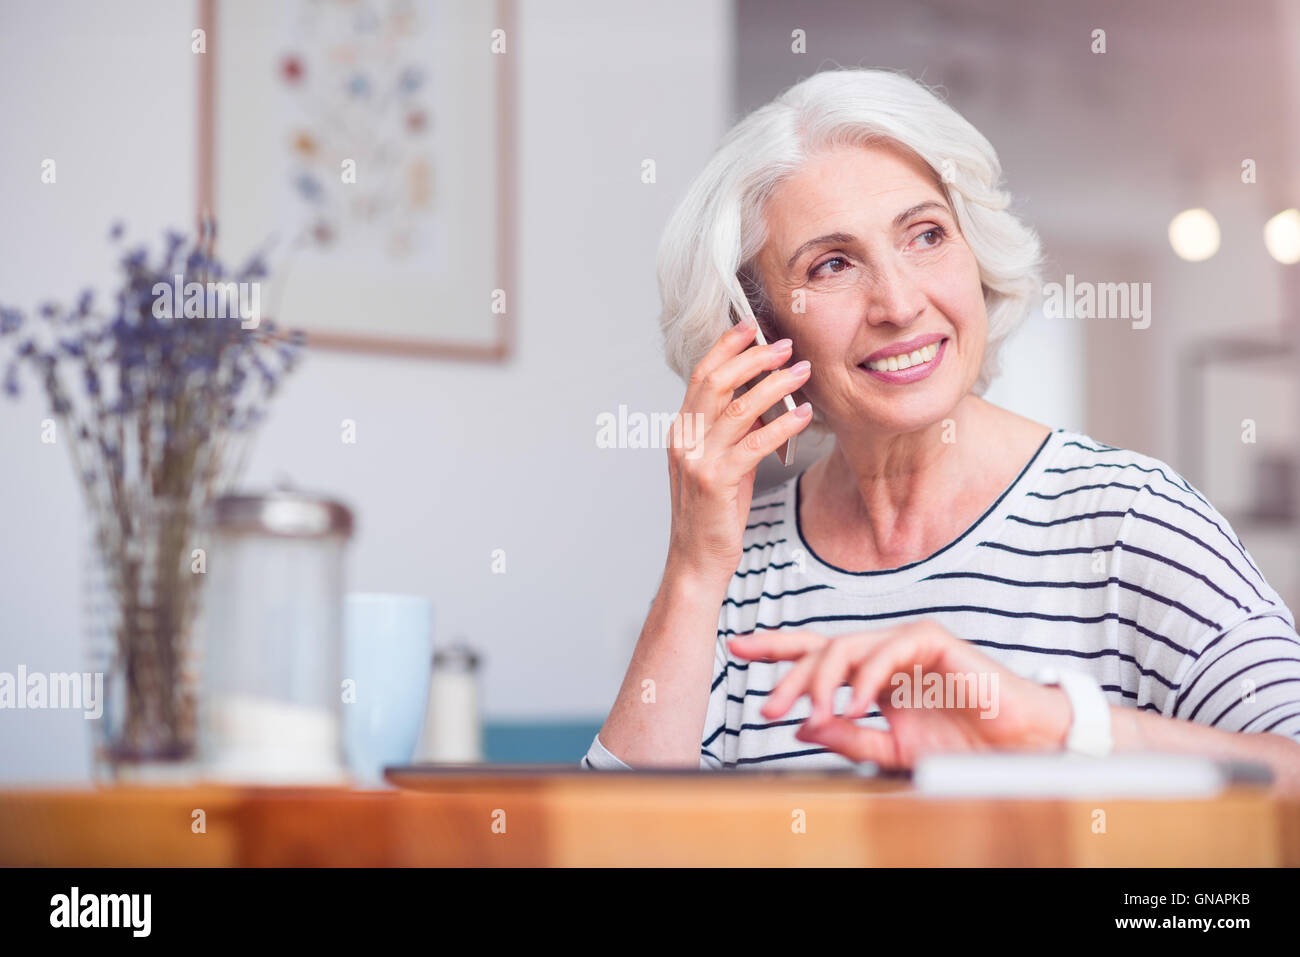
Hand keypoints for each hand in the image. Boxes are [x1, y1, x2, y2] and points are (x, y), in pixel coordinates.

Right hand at [665, 316, 812, 583]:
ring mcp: (697, 461)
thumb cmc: (714, 515)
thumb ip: (736, 432)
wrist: (697, 562)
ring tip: (803, 372)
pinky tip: (804, 415)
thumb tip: (766, 399)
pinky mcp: (716, 482)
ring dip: (774, 385)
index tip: (752, 326)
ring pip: (737, 408)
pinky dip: (782, 425)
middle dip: (753, 358)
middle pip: (716, 382)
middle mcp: (684, 441)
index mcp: (681, 431)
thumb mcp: (723, 464)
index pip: (700, 376)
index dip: (726, 347)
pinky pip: (754, 443)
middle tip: (786, 346)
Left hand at [727, 620, 1071, 768]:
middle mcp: (882, 653)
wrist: (1017, 745)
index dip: (775, 648)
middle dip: (787, 675)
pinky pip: (885, 651)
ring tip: (808, 714)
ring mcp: (904, 641)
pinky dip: (864, 678)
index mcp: (870, 676)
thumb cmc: (960, 745)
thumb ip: (849, 737)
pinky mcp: (931, 638)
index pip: (815, 654)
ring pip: (845, 647)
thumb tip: (802, 727)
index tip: (736, 647)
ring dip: (820, 683)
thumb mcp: (891, 749)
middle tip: (768, 707)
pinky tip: (852, 704)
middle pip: (820, 647)